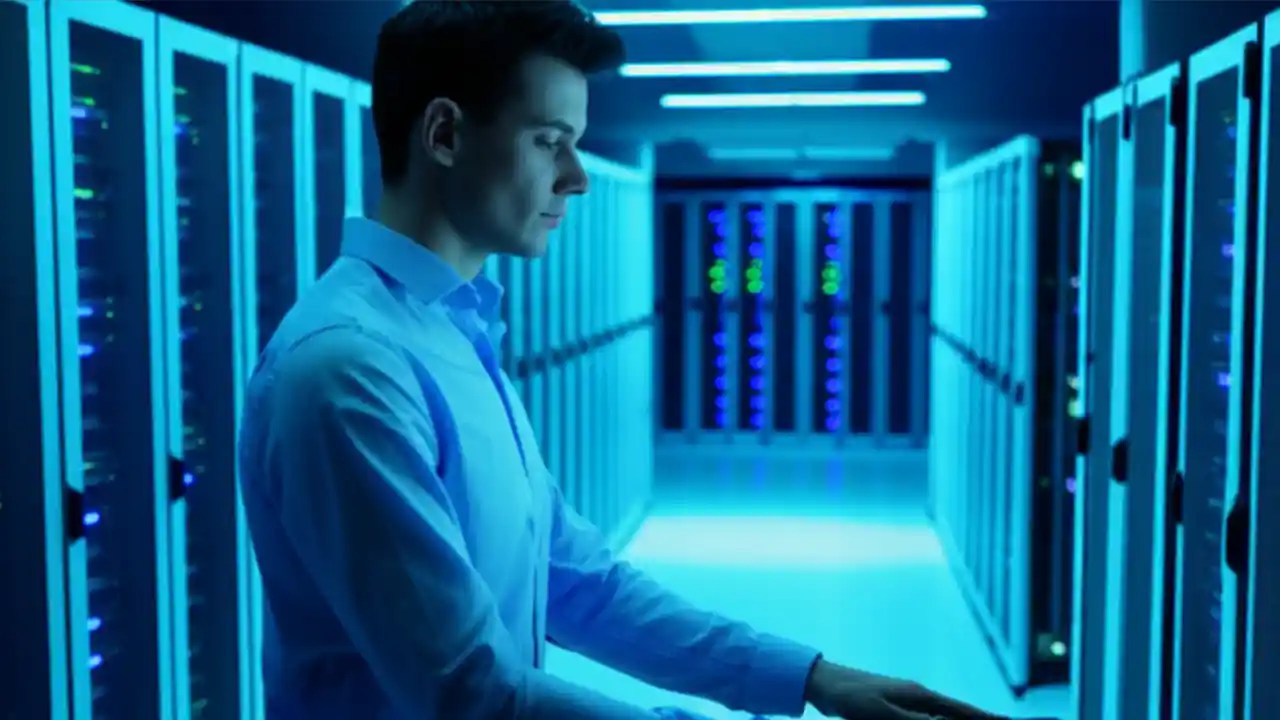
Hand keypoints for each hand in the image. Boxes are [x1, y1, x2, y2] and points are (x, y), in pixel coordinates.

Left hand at [803, 659, 1007, 719]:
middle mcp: (919, 698)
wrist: (824, 684)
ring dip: (961, 719)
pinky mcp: (895, 710)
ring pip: (941, 717)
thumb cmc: (851, 697)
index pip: (963, 711)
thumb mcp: (881, 713)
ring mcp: (908, 703)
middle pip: (958, 715)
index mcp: (921, 696)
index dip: (988, 719)